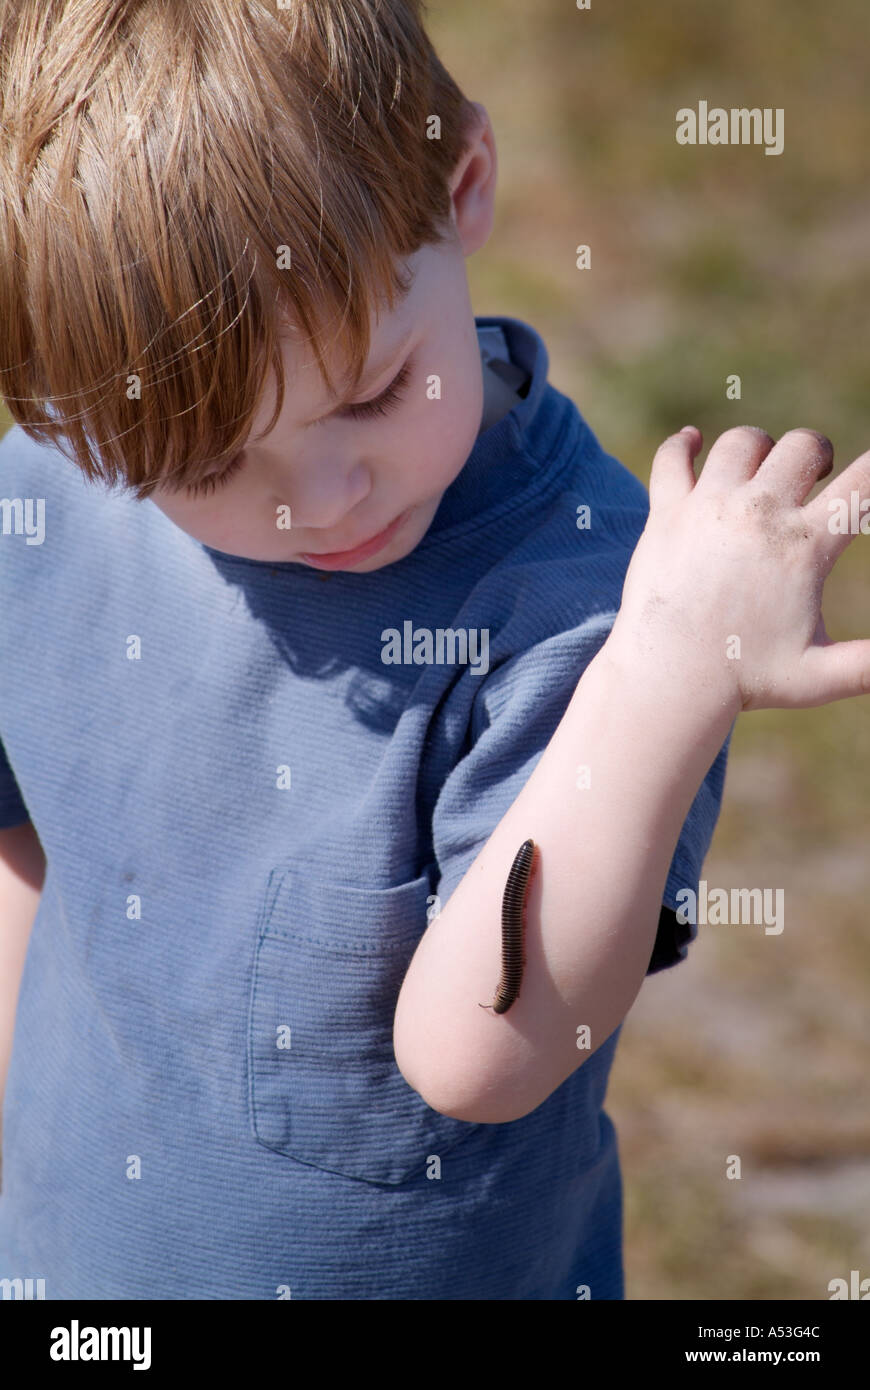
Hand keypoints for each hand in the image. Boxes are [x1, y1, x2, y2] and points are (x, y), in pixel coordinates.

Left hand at [607, 425, 869, 711]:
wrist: (669, 680)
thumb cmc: (747, 681)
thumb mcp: (821, 676)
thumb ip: (869, 666)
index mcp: (803, 546)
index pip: (863, 483)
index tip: (869, 478)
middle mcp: (758, 515)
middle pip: (803, 445)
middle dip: (816, 454)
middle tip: (812, 477)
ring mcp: (709, 509)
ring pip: (741, 443)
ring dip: (758, 451)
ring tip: (758, 475)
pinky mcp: (667, 513)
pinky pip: (673, 457)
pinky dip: (682, 445)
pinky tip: (692, 443)